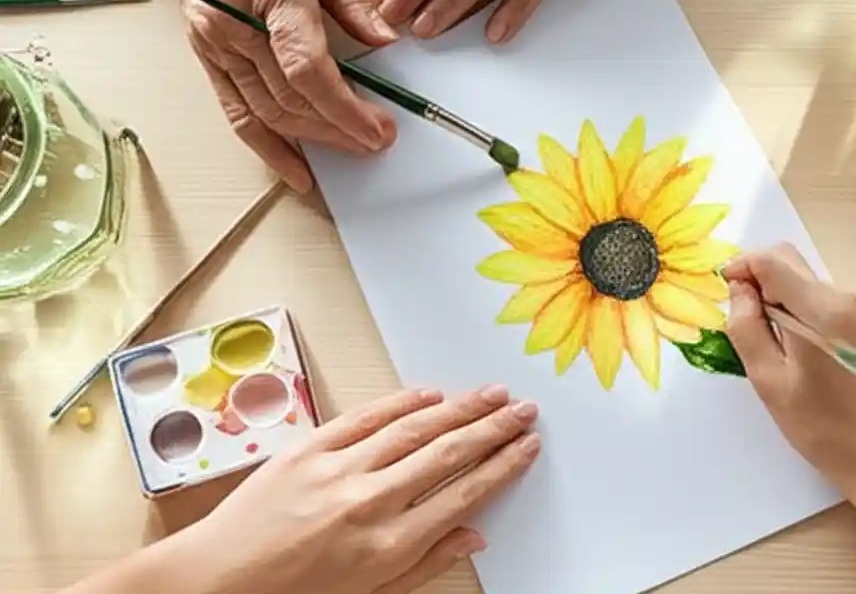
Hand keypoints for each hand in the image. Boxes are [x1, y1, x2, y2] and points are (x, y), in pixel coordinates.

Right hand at [141, 0, 401, 191]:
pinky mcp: (205, 53)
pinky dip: (267, 145)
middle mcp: (234, 18)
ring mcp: (214, 40)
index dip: (345, 108)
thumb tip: (385, 42)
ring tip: (349, 150)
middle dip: (338, 128)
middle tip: (377, 140)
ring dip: (312, 140)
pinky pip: (236, 111)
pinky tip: (294, 168)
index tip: (376, 128)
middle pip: (291, 97)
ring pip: (266, 111)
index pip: (308, 67)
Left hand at [179, 386, 539, 593]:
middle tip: (524, 409)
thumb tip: (474, 536)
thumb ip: (426, 563)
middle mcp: (369, 502)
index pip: (464, 493)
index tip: (526, 445)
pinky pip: (365, 417)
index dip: (502, 465)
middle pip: (449, 453)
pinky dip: (402, 402)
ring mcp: (337, 470)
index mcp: (389, 545)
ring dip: (460, 407)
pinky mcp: (308, 449)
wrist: (216, 581)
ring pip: (415, 427)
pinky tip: (431, 393)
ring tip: (491, 393)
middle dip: (493, 427)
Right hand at [723, 245, 855, 487]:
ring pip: (800, 279)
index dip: (739, 269)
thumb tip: (738, 291)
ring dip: (774, 296)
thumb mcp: (770, 381)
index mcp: (821, 310)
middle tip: (739, 318)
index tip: (724, 296)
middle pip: (787, 261)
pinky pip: (816, 298)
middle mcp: (842, 297)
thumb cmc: (822, 427)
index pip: (770, 261)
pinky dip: (793, 308)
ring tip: (764, 341)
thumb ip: (748, 328)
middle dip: (756, 279)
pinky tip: (788, 346)